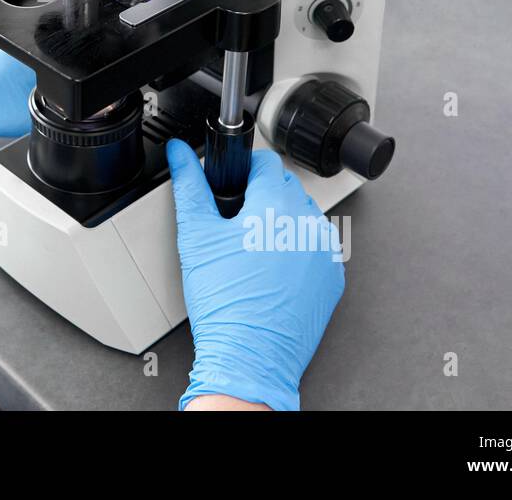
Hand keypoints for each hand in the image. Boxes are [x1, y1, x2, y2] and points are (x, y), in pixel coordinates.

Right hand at [166, 141, 344, 410]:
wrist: (249, 356)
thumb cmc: (225, 304)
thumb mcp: (196, 236)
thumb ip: (188, 185)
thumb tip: (179, 154)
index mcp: (276, 205)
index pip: (266, 162)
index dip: (243, 170)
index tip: (232, 186)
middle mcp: (308, 223)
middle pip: (285, 188)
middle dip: (261, 198)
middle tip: (235, 226)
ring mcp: (325, 252)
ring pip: (301, 218)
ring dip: (280, 224)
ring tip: (252, 253)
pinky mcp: (332, 278)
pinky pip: (315, 249)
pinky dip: (297, 253)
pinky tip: (271, 272)